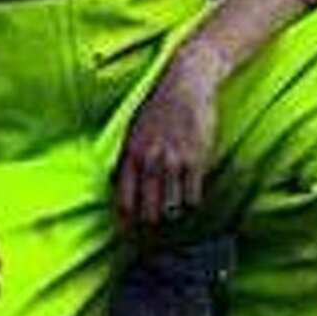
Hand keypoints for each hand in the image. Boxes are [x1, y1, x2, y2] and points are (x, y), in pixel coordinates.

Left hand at [114, 42, 222, 227]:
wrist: (187, 81)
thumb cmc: (159, 105)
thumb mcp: (134, 129)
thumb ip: (128, 158)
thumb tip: (120, 186)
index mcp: (131, 154)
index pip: (124, 202)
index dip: (126, 224)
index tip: (130, 234)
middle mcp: (150, 160)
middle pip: (148, 213)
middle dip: (152, 224)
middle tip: (157, 227)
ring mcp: (174, 161)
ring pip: (171, 210)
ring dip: (173, 214)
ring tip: (174, 211)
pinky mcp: (196, 159)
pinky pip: (193, 198)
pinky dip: (191, 202)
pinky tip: (191, 195)